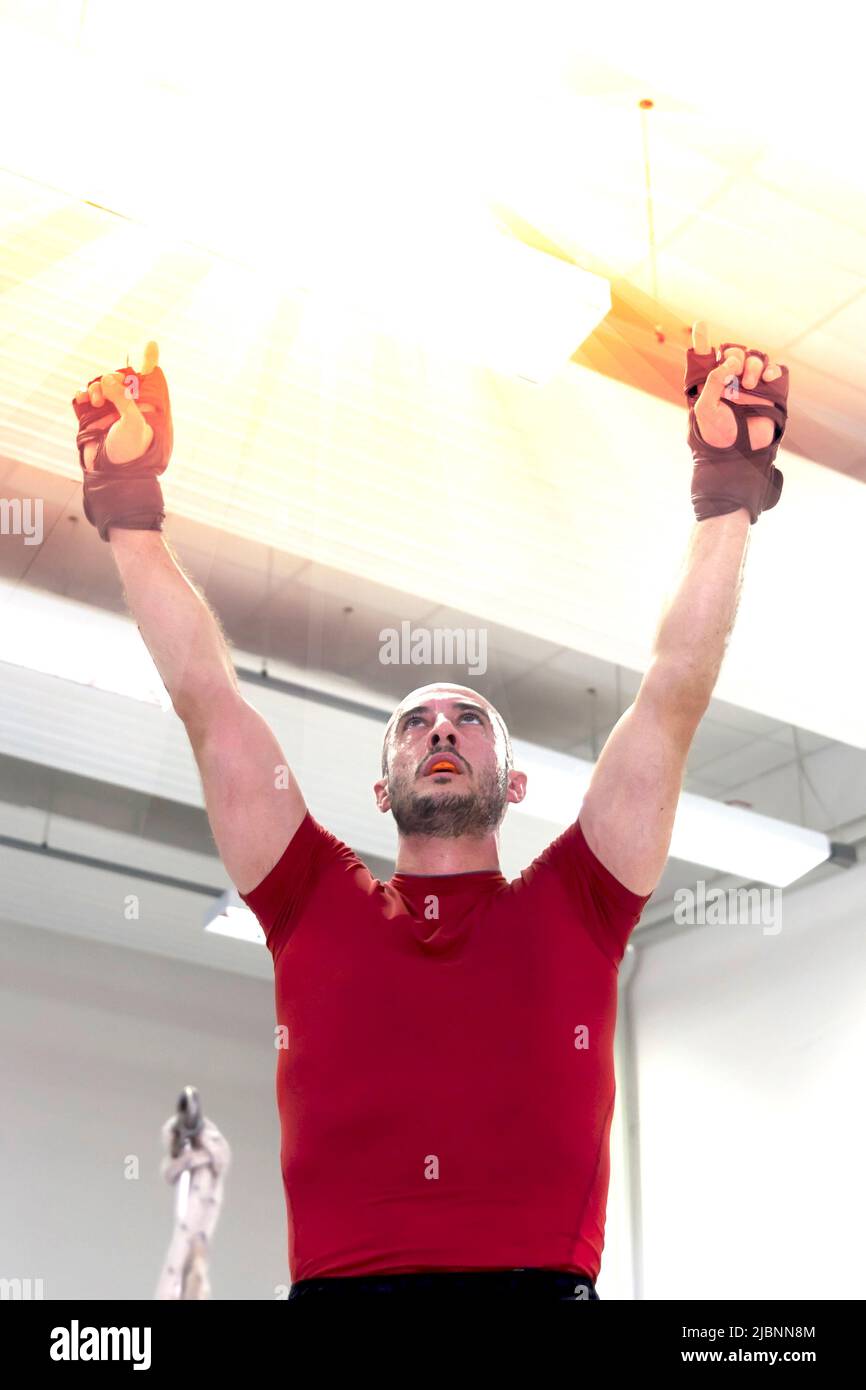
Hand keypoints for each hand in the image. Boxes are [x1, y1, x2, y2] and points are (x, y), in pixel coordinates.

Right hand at [74, 340, 160, 467]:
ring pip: (100, 384)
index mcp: (147, 404)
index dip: (145, 357)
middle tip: (108, 387)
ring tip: (95, 400)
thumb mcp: (133, 423)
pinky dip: (81, 394)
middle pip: (118, 375)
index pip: (148, 374)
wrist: (112, 475)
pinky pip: (83, 395)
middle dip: (112, 377)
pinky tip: (83, 398)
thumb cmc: (131, 451)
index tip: (149, 345)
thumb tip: (108, 377)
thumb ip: (123, 398)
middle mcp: (128, 403)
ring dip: (96, 386)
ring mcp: (108, 408)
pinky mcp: (90, 415)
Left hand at [690, 321, 782, 450]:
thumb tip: (728, 363)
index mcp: (711, 382)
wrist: (738, 453)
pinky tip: (766, 379)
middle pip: (735, 352)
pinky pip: (775, 370)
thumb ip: (712, 383)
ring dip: (753, 365)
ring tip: (749, 384)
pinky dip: (772, 370)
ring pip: (755, 358)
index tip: (700, 324)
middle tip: (733, 368)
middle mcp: (731, 380)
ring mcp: (752, 384)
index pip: (706, 356)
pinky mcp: (770, 391)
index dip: (703, 339)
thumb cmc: (716, 434)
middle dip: (734, 354)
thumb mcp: (706, 409)